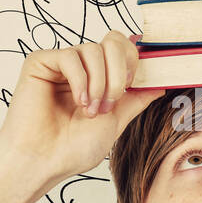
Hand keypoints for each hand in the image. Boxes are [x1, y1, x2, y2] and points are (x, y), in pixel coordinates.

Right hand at [0, 31, 166, 178]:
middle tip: (110, 102)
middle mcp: (82, 67)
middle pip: (113, 41)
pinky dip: (80, 80)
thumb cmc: (72, 148)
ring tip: (90, 110)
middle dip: (119, 72)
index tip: (131, 87)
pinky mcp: (40, 62)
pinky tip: (78, 101)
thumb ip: (136, 100)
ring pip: (93, 49)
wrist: (43, 161)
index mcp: (99, 78)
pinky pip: (70, 56)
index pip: (124, 49)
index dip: (134, 62)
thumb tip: (160, 84)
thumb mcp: (116, 121)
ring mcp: (61, 63)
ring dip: (99, 83)